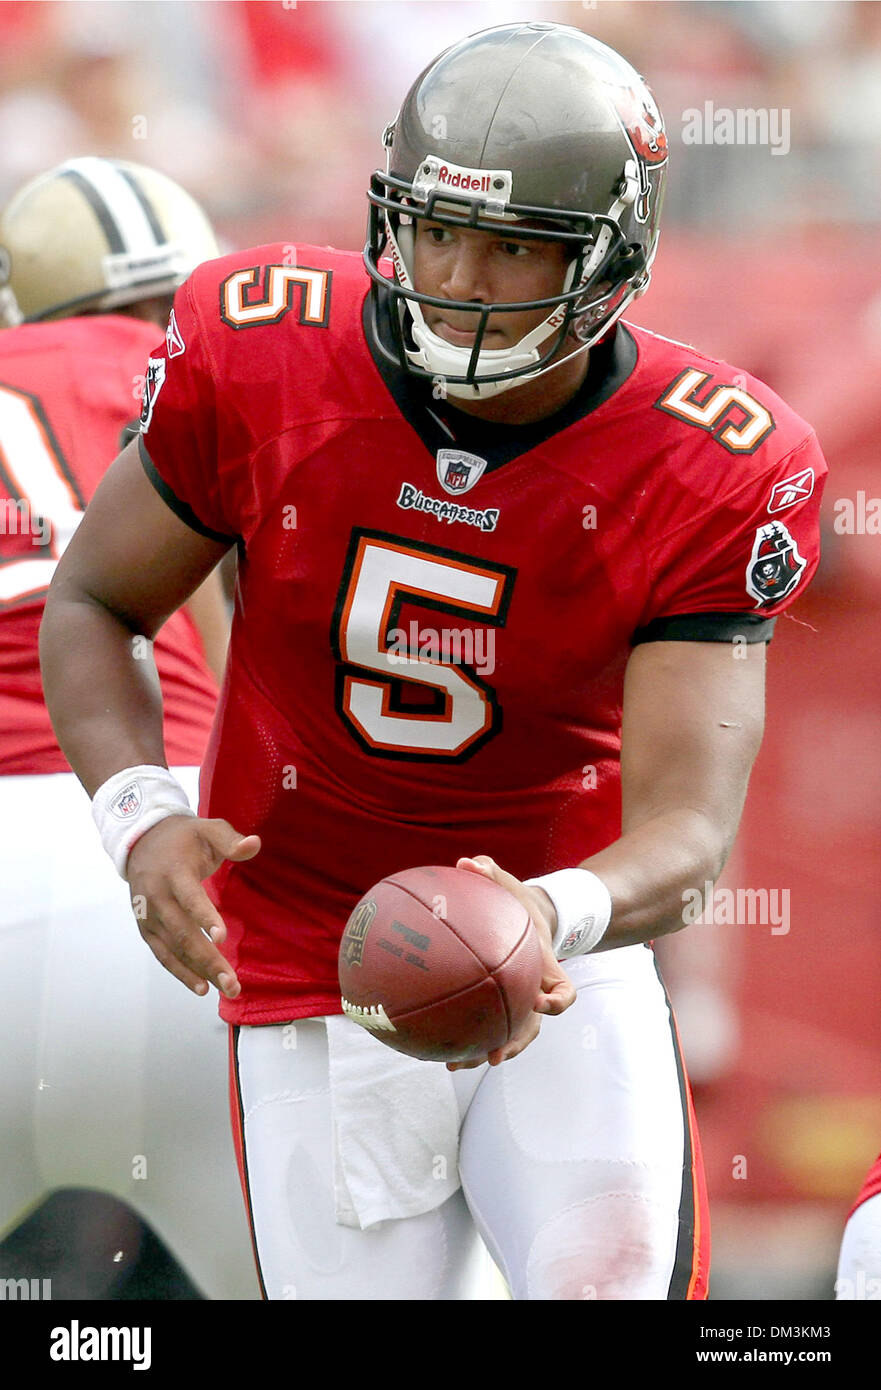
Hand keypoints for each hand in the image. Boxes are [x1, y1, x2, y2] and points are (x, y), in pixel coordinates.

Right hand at [126, 815, 260, 998]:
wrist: (141, 841)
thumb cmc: (182, 838)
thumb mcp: (207, 829)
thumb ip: (230, 839)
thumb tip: (255, 844)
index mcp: (173, 872)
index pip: (189, 898)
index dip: (205, 917)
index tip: (222, 938)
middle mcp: (156, 897)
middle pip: (182, 933)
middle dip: (208, 959)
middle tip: (232, 981)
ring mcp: (148, 916)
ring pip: (173, 949)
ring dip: (198, 971)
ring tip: (225, 988)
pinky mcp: (145, 929)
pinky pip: (162, 955)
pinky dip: (180, 972)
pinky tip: (201, 987)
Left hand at [446, 854, 575, 1070]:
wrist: (527, 919)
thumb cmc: (520, 904)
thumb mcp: (511, 886)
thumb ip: (491, 873)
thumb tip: (465, 862)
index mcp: (546, 968)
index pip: (564, 993)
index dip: (556, 1002)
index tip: (540, 1002)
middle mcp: (536, 993)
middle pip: (532, 1027)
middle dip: (514, 1044)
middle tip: (493, 1056)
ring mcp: (519, 1003)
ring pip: (508, 1037)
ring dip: (484, 1052)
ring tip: (455, 1064)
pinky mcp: (500, 1005)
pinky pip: (486, 1026)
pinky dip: (465, 1038)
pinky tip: (437, 1045)